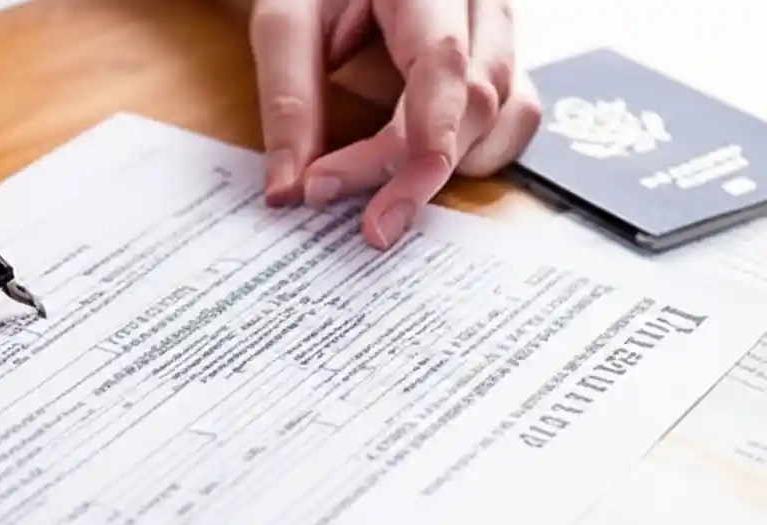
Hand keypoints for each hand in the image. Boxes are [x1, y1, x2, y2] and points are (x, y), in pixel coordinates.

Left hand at [249, 0, 542, 247]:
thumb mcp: (286, 21)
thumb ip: (288, 98)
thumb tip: (288, 188)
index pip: (441, 64)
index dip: (414, 140)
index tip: (364, 196)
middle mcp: (482, 3)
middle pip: (479, 99)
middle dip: (420, 174)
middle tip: (373, 227)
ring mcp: (502, 34)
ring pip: (509, 115)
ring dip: (453, 171)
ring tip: (389, 200)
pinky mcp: (504, 63)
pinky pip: (513, 119)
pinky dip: (472, 158)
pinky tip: (419, 175)